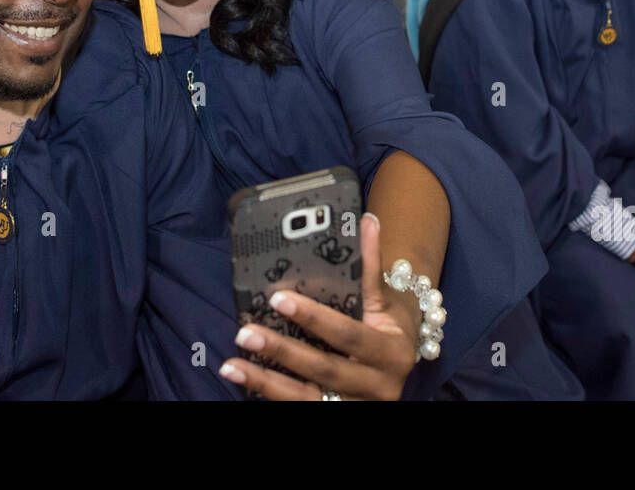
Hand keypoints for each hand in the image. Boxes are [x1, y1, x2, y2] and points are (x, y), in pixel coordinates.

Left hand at [218, 212, 417, 400]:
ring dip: (266, 383)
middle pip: (324, 370)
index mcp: (392, 352)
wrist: (403, 358)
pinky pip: (301, 409)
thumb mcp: (386, 296)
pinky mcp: (339, 415)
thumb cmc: (388, 320)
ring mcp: (358, 406)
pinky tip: (245, 381)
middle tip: (244, 333)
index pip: (348, 335)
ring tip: (231, 366)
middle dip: (282, 352)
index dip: (314, 319)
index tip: (278, 299)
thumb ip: (372, 263)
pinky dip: (271, 395)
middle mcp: (379, 387)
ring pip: (307, 399)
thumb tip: (367, 220)